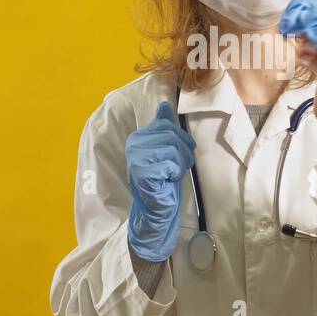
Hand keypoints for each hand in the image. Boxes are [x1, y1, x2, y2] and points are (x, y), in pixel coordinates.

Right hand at [125, 101, 195, 261]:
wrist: (157, 210)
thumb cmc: (164, 181)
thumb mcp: (166, 150)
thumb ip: (164, 128)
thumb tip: (164, 105)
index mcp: (138, 137)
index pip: (167, 125)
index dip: (180, 141)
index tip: (177, 156)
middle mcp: (134, 145)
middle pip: (172, 135)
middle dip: (182, 153)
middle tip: (176, 168)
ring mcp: (136, 159)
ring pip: (173, 149)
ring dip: (179, 165)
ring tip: (171, 175)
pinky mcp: (142, 173)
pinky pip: (170, 164)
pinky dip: (174, 174)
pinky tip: (166, 181)